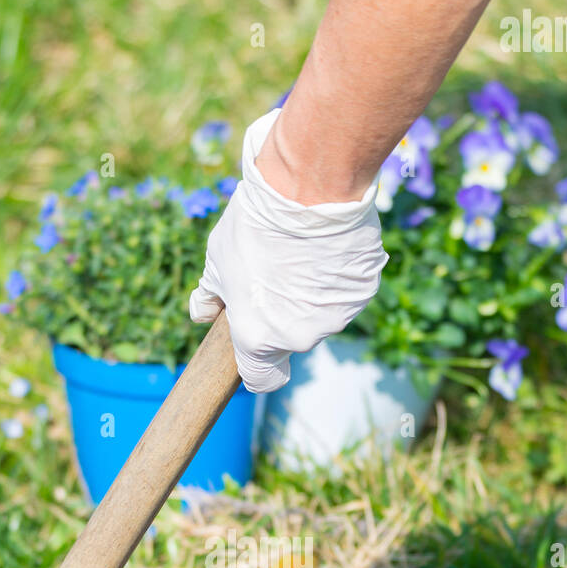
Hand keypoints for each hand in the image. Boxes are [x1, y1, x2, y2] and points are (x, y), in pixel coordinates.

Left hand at [189, 110, 386, 392]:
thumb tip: (203, 312)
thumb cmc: (253, 226)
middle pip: (291, 340)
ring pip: (321, 316)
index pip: (262, 379)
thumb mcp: (217, 260)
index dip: (257, 365)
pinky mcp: (363, 293)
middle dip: (283, 315)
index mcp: (257, 338)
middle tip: (277, 273)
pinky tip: (329, 247)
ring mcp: (335, 318)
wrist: (307, 188)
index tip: (255, 344)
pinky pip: (347, 293)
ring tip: (304, 253)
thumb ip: (210, 295)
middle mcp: (299, 338)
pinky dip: (338, 277)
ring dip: (313, 295)